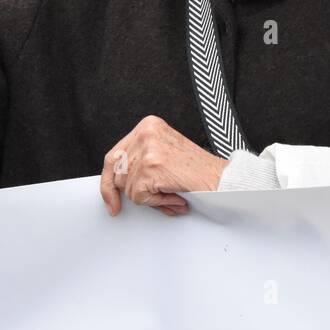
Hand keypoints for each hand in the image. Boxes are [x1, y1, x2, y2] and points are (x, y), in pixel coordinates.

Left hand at [100, 116, 228, 216]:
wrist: (221, 178)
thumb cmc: (198, 170)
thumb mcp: (164, 155)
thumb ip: (140, 163)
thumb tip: (116, 185)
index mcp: (147, 126)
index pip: (113, 156)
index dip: (108, 182)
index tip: (111, 200)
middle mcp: (145, 133)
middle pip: (117, 174)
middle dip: (133, 191)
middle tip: (156, 195)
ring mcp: (148, 149)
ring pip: (128, 188)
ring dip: (150, 198)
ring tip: (171, 191)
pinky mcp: (152, 167)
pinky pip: (140, 197)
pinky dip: (157, 203)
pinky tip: (173, 195)